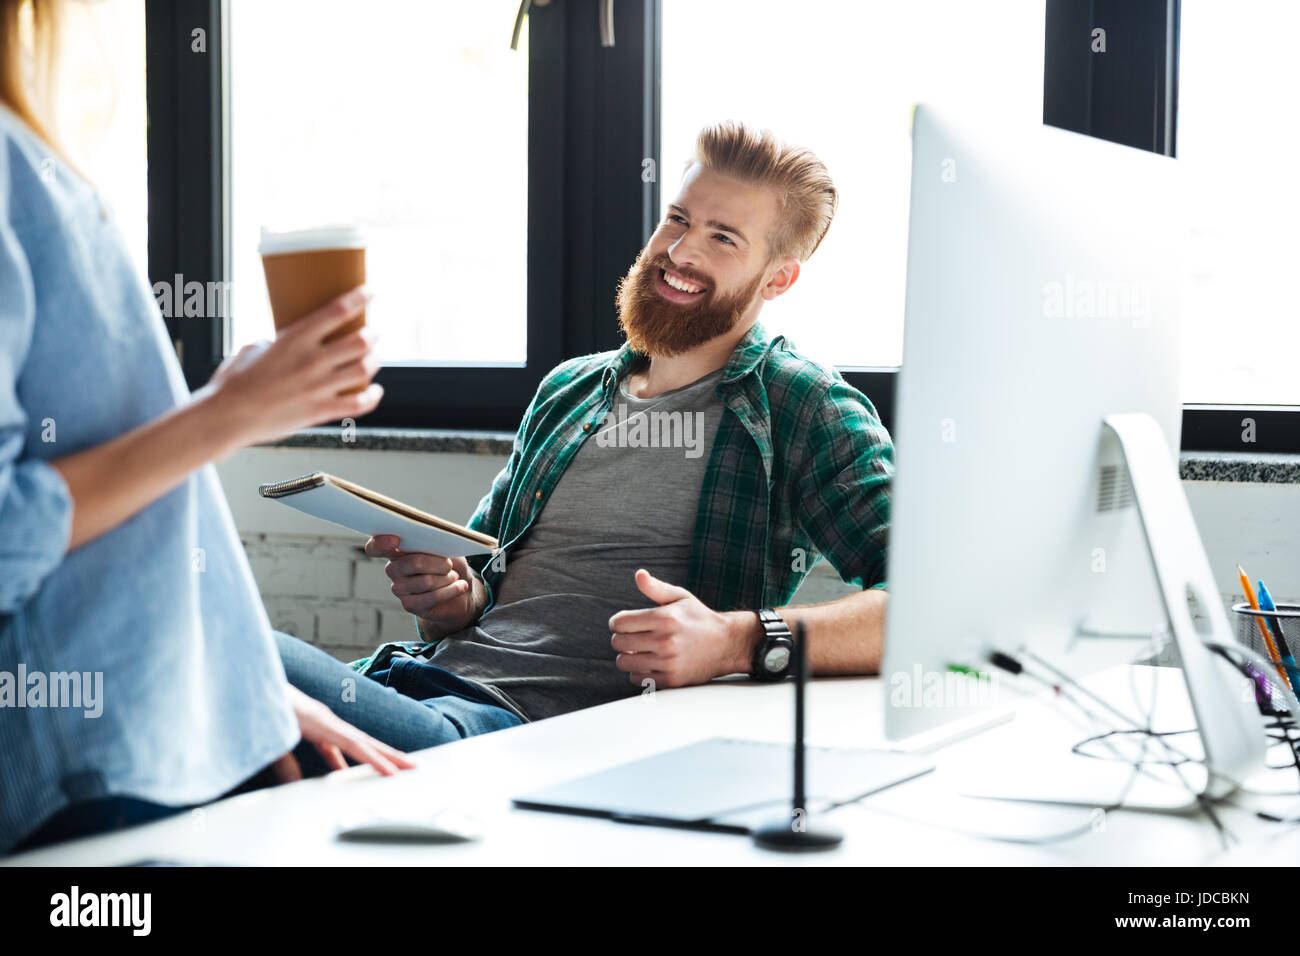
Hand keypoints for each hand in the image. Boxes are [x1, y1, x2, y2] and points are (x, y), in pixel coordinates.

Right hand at [201, 286, 382, 448]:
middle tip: (374, 333)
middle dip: (373, 335)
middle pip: (360, 341)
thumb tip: (289, 341)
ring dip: (374, 361)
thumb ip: (278, 341)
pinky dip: (373, 396)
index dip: (359, 298)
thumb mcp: (254, 348)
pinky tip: (375, 390)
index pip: (337, 311)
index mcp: (294, 340)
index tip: (370, 291)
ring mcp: (318, 388)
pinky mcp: (320, 411)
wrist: (226, 417)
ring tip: (374, 357)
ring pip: (364, 369)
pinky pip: (359, 403)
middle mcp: (311, 361)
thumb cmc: (234, 382)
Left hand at [272, 685, 416, 781]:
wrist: (247, 676)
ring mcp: (320, 720)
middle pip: (364, 740)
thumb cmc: (259, 701)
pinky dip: (344, 757)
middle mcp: (325, 718)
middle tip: (413, 765)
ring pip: (352, 741)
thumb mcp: (269, 735)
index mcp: (320, 720)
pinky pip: (334, 743)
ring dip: (373, 755)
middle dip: (390, 754)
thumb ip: (284, 762)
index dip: (375, 760)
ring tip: (391, 769)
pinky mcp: (311, 723)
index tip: (394, 773)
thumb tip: (296, 784)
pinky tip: (344, 771)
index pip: (355, 744)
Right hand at [365, 535, 484, 636]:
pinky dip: (450, 590)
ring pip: (425, 581)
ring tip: (454, 576)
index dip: (380, 543)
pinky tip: (460, 586)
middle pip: (411, 563)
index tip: (396, 540)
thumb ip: (436, 543)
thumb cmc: (450, 564)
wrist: (461, 590)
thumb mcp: (447, 549)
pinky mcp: (410, 605)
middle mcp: (393, 569)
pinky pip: (431, 597)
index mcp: (397, 550)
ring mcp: (399, 588)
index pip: (375, 547)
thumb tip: (435, 541)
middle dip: (437, 563)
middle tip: (449, 564)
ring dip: (446, 578)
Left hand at [608, 569, 759, 687]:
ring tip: (639, 651)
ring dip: (628, 656)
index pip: (619, 623)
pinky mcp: (670, 680)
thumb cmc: (699, 618)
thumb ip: (656, 588)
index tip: (623, 624)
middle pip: (618, 643)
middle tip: (632, 637)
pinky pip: (636, 678)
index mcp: (665, 618)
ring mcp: (668, 662)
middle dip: (621, 639)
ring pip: (624, 663)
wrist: (726, 644)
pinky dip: (639, 671)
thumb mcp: (681, 597)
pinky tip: (650, 663)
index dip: (617, 622)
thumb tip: (639, 575)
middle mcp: (665, 640)